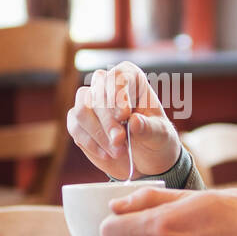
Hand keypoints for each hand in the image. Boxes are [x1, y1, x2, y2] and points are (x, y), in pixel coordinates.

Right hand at [67, 61, 182, 180]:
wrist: (145, 159)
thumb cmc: (156, 139)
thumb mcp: (161, 135)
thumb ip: (149, 128)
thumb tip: (134, 121)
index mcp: (132, 80)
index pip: (119, 76)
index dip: (118, 93)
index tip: (124, 114)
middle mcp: (108, 86)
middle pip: (97, 92)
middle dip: (107, 120)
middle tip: (120, 140)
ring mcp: (91, 103)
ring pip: (82, 109)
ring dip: (98, 132)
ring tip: (117, 150)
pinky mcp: (79, 122)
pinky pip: (75, 127)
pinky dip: (90, 143)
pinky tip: (106, 154)